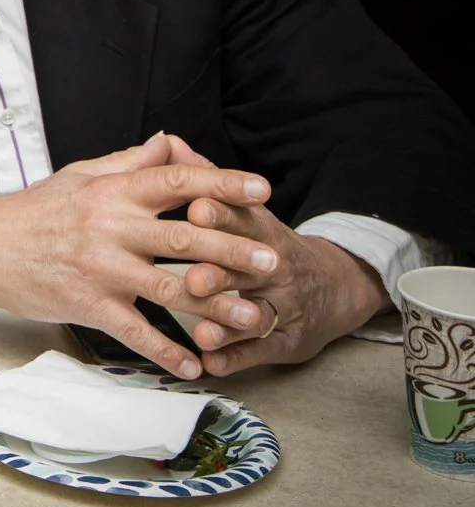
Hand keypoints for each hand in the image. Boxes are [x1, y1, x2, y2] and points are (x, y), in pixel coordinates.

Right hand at [0, 133, 279, 378]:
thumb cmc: (32, 211)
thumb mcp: (80, 175)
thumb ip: (130, 163)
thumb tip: (172, 144)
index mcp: (113, 191)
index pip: (177, 181)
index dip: (222, 183)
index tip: (261, 190)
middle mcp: (111, 227)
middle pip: (185, 237)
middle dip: (235, 249)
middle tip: (272, 260)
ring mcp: (100, 269)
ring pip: (170, 288)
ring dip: (216, 305)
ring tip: (253, 316)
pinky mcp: (88, 305)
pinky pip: (136, 331)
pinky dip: (167, 351)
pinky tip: (194, 363)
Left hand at [183, 198, 390, 375]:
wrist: (336, 286)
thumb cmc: (269, 246)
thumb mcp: (247, 211)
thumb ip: (207, 181)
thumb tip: (170, 144)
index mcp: (263, 234)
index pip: (243, 221)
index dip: (221, 216)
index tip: (197, 209)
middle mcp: (275, 269)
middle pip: (247, 270)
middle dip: (220, 274)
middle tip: (193, 278)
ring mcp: (283, 308)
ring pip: (255, 316)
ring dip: (228, 324)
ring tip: (203, 333)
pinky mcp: (285, 341)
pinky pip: (259, 351)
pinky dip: (235, 358)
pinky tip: (211, 362)